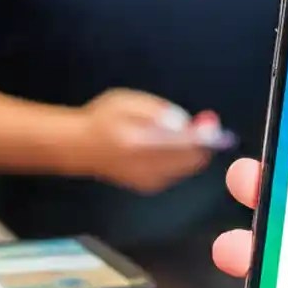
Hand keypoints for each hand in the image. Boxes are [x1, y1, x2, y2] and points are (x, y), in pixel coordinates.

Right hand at [73, 89, 213, 193]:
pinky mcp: (149, 186)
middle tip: (199, 124)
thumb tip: (183, 124)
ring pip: (188, 167)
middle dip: (202, 142)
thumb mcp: (126, 101)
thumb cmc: (102, 118)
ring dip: (192, 150)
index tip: (209, 120)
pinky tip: (167, 146)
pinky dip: (180, 159)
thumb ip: (156, 110)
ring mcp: (149, 181)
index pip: (183, 144)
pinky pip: (178, 172)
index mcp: (139, 144)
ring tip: (179, 133)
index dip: (203, 133)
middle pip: (193, 159)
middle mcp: (146, 168)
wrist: (79, 148)